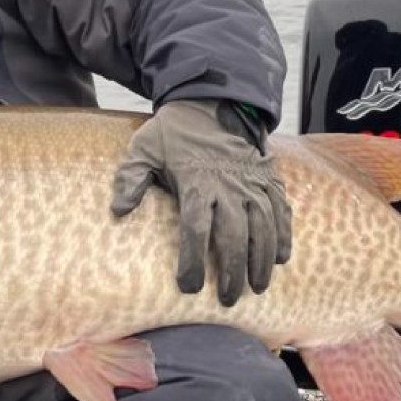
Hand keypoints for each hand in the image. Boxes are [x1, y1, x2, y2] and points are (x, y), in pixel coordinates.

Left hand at [110, 99, 291, 305]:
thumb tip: (118, 211)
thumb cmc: (172, 133)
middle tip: (227, 298)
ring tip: (257, 287)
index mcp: (196, 183)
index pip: (196, 230)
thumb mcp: (143, 149)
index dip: (193, 261)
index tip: (189, 286)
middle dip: (232, 271)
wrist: (211, 102)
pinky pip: (280, 210)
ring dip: (261, 261)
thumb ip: (130, 180)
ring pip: (262, 228)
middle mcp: (228, 186)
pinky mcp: (267, 179)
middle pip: (234, 236)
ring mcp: (252, 183)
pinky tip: (279, 258)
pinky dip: (282, 235)